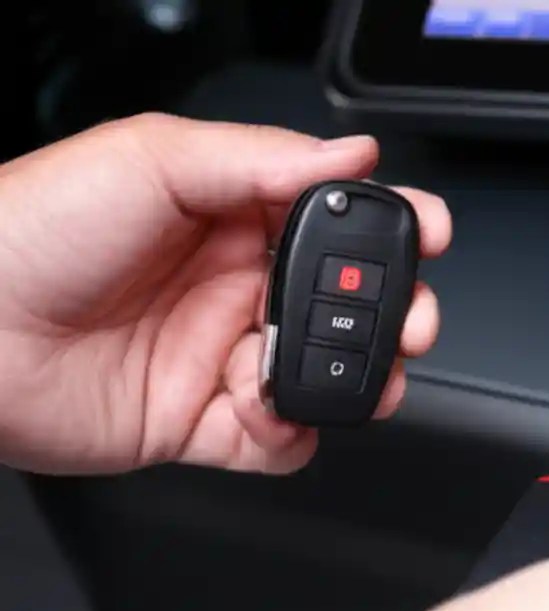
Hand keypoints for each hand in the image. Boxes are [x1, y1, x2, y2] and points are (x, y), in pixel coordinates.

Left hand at [0, 113, 449, 474]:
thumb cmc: (28, 231)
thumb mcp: (150, 160)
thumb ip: (260, 159)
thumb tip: (353, 153)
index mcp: (233, 215)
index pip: (340, 221)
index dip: (395, 228)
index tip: (428, 234)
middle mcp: (235, 285)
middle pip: (352, 305)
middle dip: (397, 314)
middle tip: (409, 322)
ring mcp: (220, 354)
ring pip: (327, 374)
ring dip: (357, 382)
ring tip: (354, 379)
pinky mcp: (198, 420)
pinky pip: (274, 439)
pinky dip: (291, 436)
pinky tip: (273, 416)